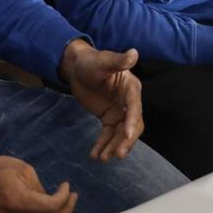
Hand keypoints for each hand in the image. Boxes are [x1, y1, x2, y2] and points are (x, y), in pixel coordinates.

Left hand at [59, 39, 142, 160]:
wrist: (78, 68)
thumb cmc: (92, 61)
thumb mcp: (103, 61)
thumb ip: (118, 61)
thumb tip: (134, 53)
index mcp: (131, 87)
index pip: (134, 106)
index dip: (132, 120)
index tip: (127, 134)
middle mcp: (128, 101)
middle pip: (132, 124)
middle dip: (126, 140)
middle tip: (118, 154)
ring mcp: (119, 111)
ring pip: (120, 133)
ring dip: (114, 146)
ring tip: (103, 158)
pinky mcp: (108, 117)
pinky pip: (108, 134)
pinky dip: (103, 145)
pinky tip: (95, 155)